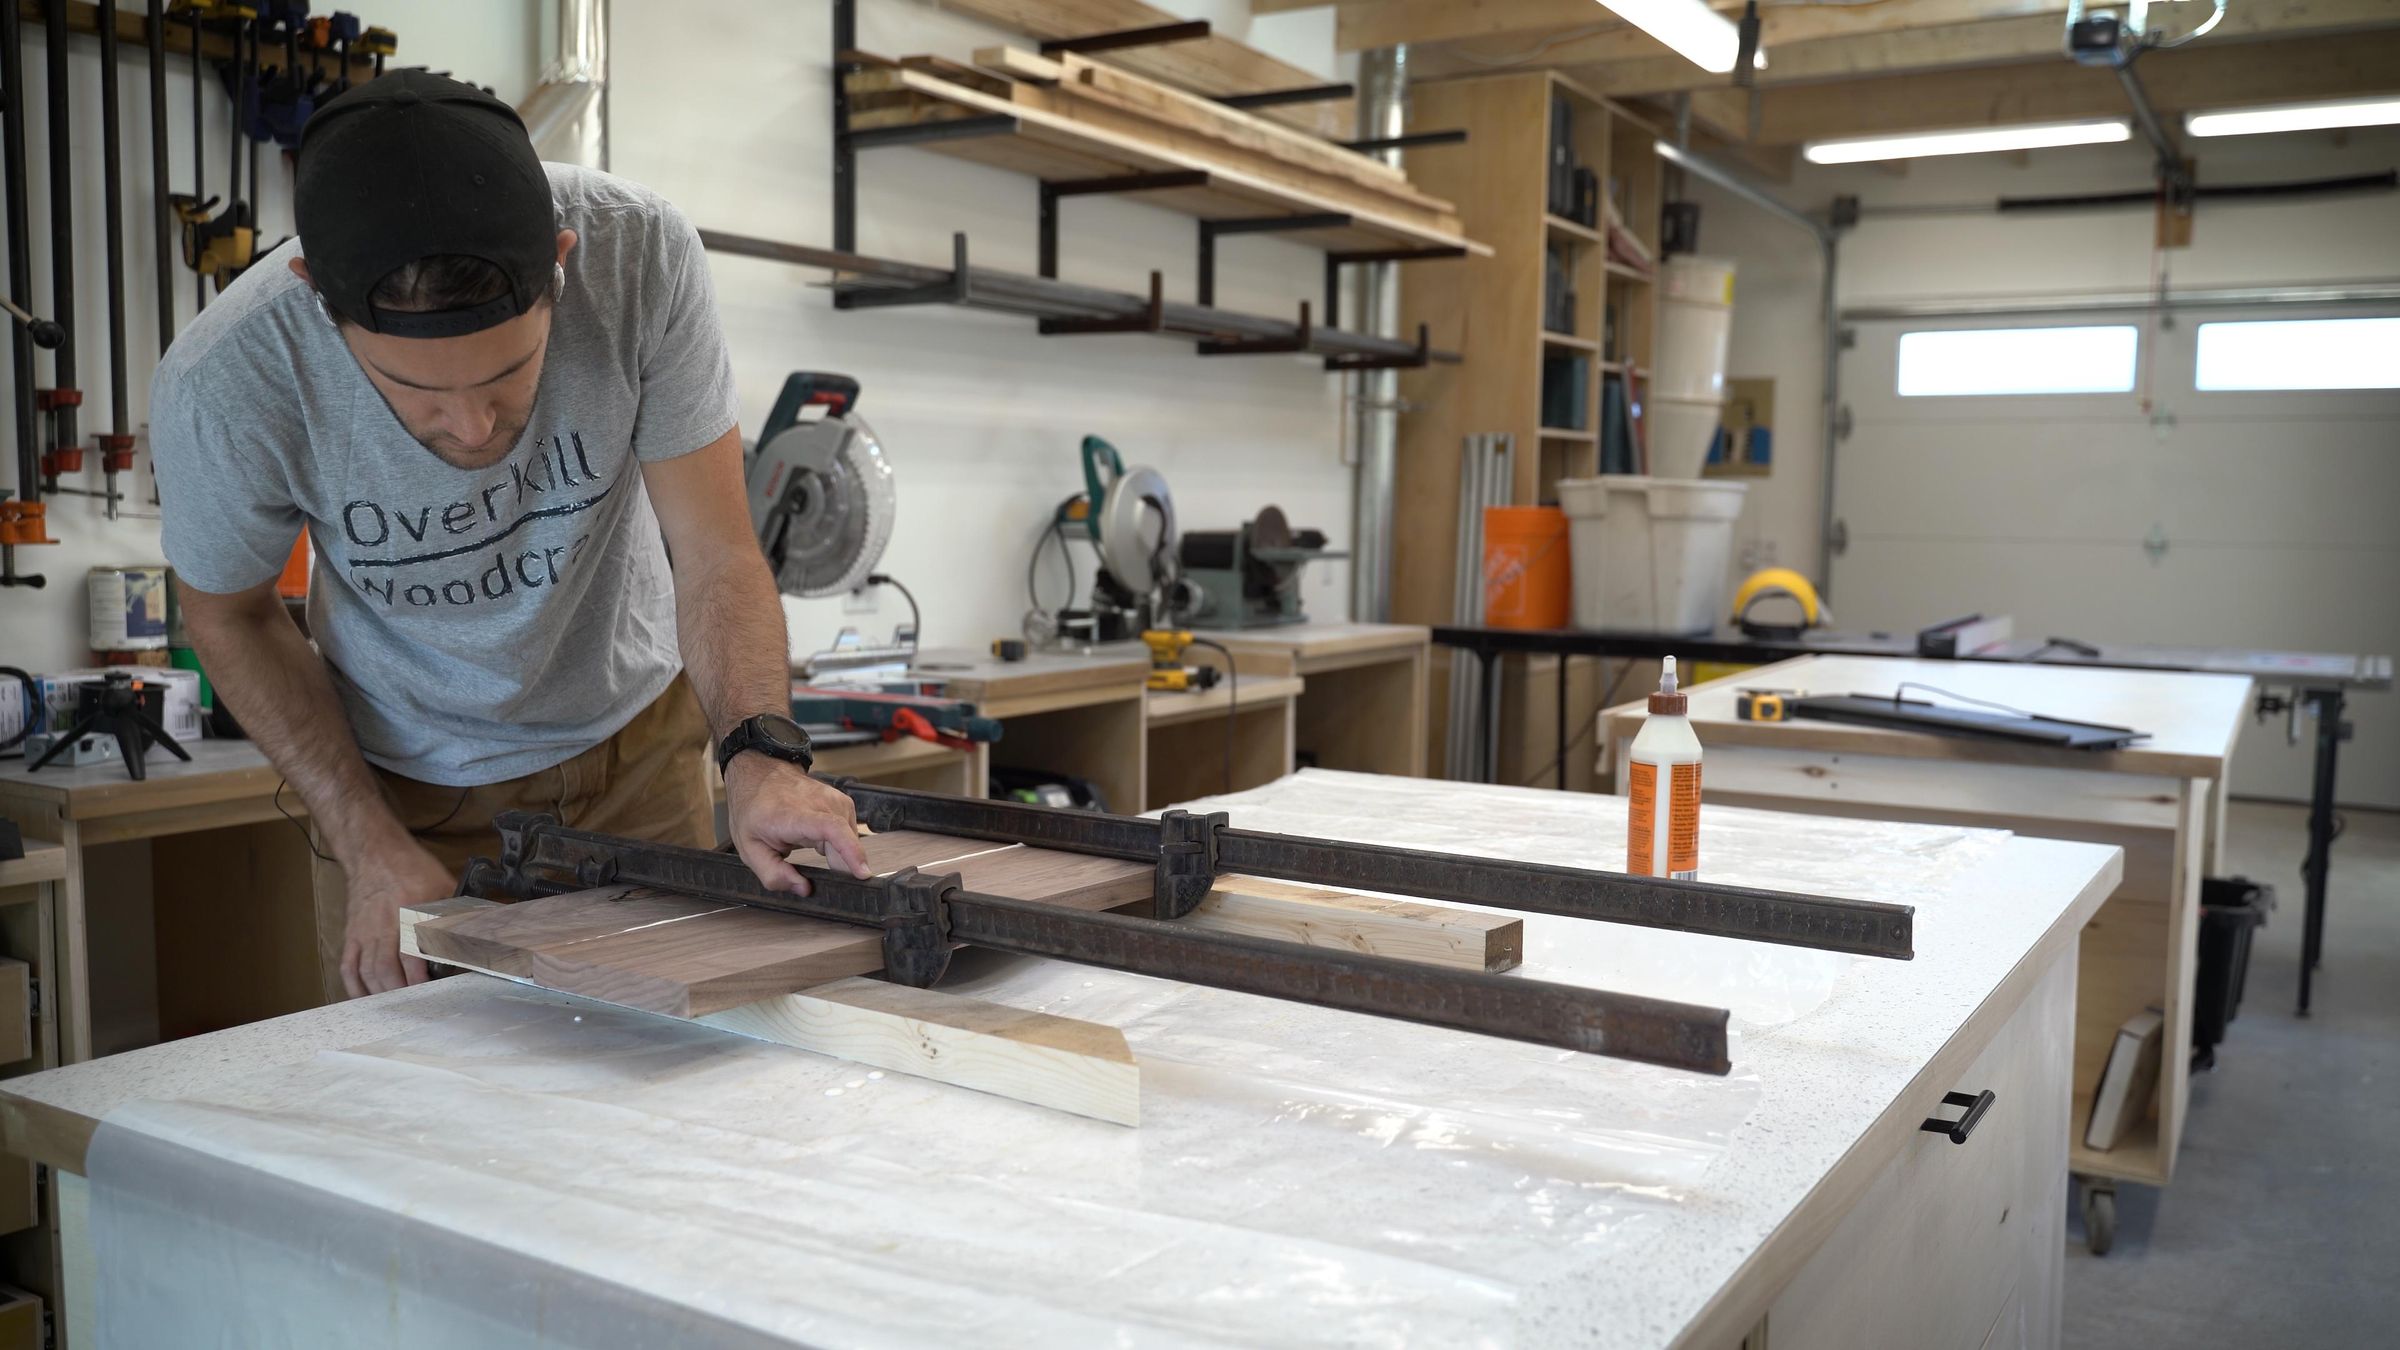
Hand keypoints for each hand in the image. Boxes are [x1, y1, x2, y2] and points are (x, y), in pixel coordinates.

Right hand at [337, 836, 447, 997]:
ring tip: (396, 1008)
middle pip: (386, 969)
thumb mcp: (443, 886)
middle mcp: (383, 926)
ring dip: (381, 993)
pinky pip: (349, 966)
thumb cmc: (412, 870)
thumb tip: (482, 930)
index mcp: (408, 913)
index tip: (430, 993)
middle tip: (415, 1007)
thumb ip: (458, 912)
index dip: (419, 977)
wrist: (374, 853)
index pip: (411, 953)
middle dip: (400, 992)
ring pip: (368, 971)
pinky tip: (365, 999)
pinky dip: (355, 987)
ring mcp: (364, 933)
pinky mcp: (351, 936)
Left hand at [725, 754, 870, 894]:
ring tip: (807, 845)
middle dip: (838, 866)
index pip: (832, 830)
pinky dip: (838, 842)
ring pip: (849, 839)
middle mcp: (819, 803)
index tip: (863, 873)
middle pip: (844, 841)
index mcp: (794, 815)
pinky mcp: (842, 801)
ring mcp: (834, 799)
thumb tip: (803, 888)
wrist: (760, 776)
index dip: (851, 853)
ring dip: (836, 853)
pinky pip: (849, 831)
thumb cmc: (754, 810)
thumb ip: (774, 875)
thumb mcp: (750, 849)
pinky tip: (818, 838)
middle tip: (818, 874)